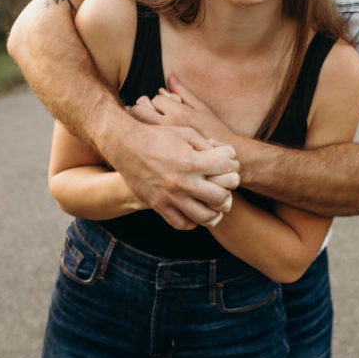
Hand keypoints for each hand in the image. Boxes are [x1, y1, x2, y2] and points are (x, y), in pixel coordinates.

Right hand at [111, 121, 238, 230]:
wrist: (126, 146)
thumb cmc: (158, 137)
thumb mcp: (185, 133)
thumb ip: (208, 145)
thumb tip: (227, 156)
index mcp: (190, 161)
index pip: (226, 168)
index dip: (232, 164)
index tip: (228, 162)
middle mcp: (181, 182)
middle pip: (220, 197)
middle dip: (228, 190)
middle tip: (225, 186)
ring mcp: (170, 197)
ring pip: (204, 217)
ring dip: (214, 211)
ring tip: (214, 203)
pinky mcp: (158, 205)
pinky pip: (181, 223)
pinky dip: (193, 221)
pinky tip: (196, 210)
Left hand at [131, 75, 233, 142]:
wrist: (221, 154)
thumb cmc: (213, 128)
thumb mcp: (200, 107)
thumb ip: (182, 92)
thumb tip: (169, 77)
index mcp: (179, 112)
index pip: (156, 98)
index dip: (159, 100)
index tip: (163, 105)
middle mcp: (168, 125)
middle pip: (140, 110)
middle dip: (142, 108)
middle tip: (148, 111)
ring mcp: (163, 139)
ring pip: (139, 124)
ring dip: (140, 121)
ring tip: (149, 123)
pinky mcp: (162, 150)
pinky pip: (145, 138)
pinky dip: (145, 134)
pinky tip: (153, 137)